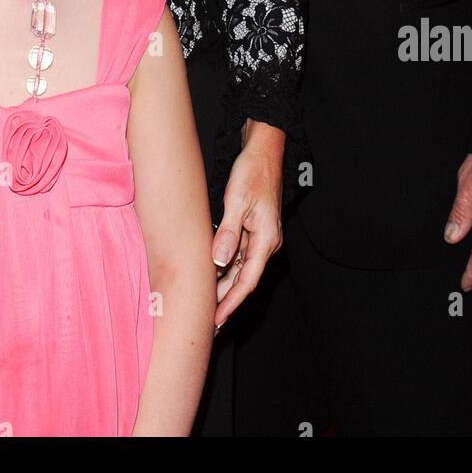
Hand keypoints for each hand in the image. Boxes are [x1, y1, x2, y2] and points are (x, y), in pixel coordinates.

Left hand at [210, 120, 284, 328]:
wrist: (264, 150)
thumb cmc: (253, 172)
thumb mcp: (237, 201)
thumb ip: (227, 233)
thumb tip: (218, 262)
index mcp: (266, 239)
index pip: (247, 281)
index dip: (230, 303)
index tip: (216, 321)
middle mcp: (266, 242)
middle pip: (243, 280)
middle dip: (225, 301)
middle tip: (206, 321)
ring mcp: (259, 236)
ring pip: (239, 269)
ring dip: (223, 286)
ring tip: (205, 305)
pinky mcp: (251, 229)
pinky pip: (238, 255)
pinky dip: (224, 267)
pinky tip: (210, 275)